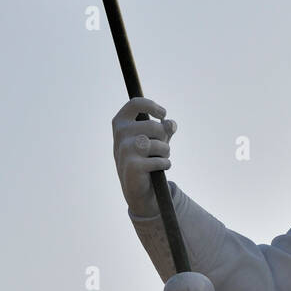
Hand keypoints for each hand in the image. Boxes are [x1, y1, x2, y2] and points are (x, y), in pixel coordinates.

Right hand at [112, 97, 175, 217]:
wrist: (138, 187)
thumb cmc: (147, 156)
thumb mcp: (157, 138)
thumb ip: (165, 128)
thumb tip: (170, 124)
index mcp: (121, 123)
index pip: (135, 104)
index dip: (152, 106)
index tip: (163, 114)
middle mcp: (120, 135)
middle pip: (153, 126)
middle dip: (164, 137)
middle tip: (162, 146)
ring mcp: (124, 150)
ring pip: (157, 143)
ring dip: (165, 151)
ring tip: (162, 157)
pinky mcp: (132, 166)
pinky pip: (159, 160)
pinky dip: (165, 164)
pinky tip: (161, 168)